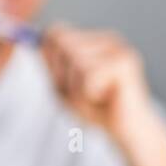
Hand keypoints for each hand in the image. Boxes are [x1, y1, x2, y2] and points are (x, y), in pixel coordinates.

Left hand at [41, 22, 151, 146]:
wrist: (126, 132)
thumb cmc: (95, 109)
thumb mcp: (63, 86)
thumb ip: (51, 62)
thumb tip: (39, 34)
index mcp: (92, 40)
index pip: (54, 33)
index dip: (51, 62)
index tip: (63, 83)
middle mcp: (106, 39)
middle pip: (62, 43)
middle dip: (63, 76)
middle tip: (82, 95)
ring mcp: (118, 48)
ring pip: (75, 60)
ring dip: (76, 90)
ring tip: (94, 100)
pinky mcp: (126, 61)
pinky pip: (89, 75)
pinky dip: (88, 95)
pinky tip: (105, 101)